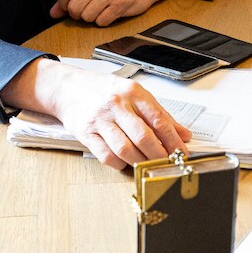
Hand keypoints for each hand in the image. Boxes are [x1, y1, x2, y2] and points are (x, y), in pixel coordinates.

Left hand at [50, 0, 187, 25]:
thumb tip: (53, 12)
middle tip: (88, 9)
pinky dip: (104, 21)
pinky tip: (110, 12)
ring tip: (100, 9)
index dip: (63, 5)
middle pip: (74, 8)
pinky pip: (101, 22)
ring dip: (92, 18)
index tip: (70, 6)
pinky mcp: (119, 4)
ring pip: (87, 17)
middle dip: (78, 14)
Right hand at [52, 65, 191, 168]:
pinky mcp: (86, 132)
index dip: (173, 140)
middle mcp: (117, 105)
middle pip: (143, 136)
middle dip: (158, 154)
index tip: (182, 153)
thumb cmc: (105, 91)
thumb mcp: (135, 95)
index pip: (159, 119)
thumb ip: (159, 114)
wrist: (68, 87)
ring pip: (125, 148)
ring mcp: (100, 120)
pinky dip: (118, 163)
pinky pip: (105, 155)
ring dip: (139, 161)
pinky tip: (124, 162)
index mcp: (134, 93)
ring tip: (146, 164)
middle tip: (166, 163)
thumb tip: (183, 134)